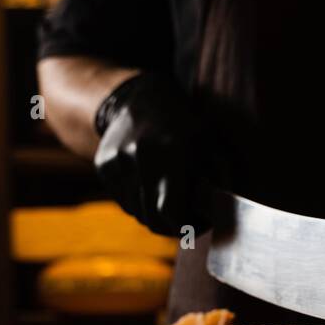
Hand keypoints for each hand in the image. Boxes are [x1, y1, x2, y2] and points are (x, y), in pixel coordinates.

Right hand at [94, 73, 210, 236]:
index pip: (171, 211)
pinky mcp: (103, 166)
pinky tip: (149, 185)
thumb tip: (221, 213)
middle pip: (152, 219)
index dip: (187, 226)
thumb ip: (219, 179)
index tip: (200, 224)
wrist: (142, 98)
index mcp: (170, 152)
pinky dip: (138, 203)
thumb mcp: (210, 145)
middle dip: (172, 226)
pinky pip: (123, 203)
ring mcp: (117, 162)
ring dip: (155, 214)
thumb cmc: (185, 126)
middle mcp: (139, 157)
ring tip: (168, 196)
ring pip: (137, 214)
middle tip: (187, 220)